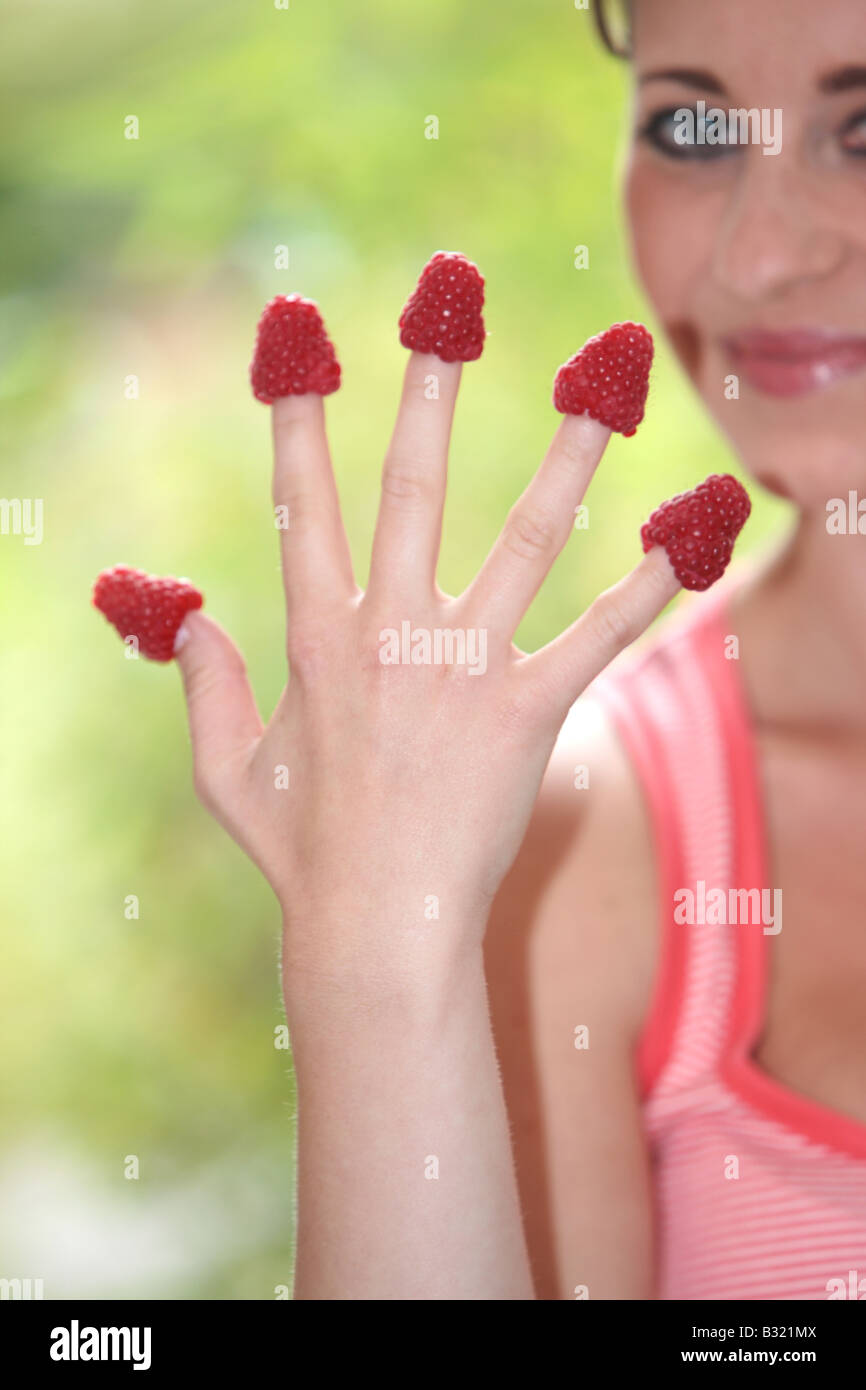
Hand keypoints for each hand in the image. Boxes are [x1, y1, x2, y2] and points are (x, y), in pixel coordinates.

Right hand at [175, 349, 678, 989]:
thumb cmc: (299, 852)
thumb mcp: (223, 770)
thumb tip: (189, 616)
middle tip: (449, 300)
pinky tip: (690, 527)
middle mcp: (391, 631)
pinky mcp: (527, 709)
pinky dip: (647, 583)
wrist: (375, 925)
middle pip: (412, 485)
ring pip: (524, 535)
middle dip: (427, 386)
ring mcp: (463, 665)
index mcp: (316, 637)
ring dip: (568, 449)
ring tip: (609, 374)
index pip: (301, 503)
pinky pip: (597, 634)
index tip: (298, 341)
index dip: (298, 417)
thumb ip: (203, 684)